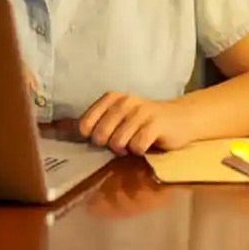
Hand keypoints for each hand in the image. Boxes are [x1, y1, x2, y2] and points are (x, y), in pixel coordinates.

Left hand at [78, 92, 193, 155]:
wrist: (182, 117)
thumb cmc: (146, 121)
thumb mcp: (121, 117)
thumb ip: (99, 123)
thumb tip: (67, 133)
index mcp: (113, 98)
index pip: (85, 122)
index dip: (89, 136)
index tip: (98, 139)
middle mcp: (126, 102)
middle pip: (101, 134)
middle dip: (108, 145)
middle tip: (120, 144)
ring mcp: (142, 112)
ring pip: (118, 142)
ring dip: (125, 149)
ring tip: (133, 144)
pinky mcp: (156, 124)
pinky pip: (137, 145)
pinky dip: (139, 151)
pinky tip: (146, 145)